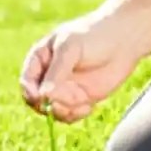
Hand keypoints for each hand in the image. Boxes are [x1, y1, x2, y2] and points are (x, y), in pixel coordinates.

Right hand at [19, 13, 140, 123]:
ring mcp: (64, 88)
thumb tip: (43, 96)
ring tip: (82, 101)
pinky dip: (76, 114)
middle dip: (50, 105)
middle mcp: (49, 76)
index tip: (42, 98)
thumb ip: (57, 72)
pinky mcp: (79, 98)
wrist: (124, 39)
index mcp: (40, 59)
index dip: (31, 93)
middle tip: (67, 102)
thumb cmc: (94, 35)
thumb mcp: (71, 48)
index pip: (27, 82)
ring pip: (52, 111)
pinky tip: (90, 106)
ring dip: (65, 111)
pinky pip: (69, 115)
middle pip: (37, 101)